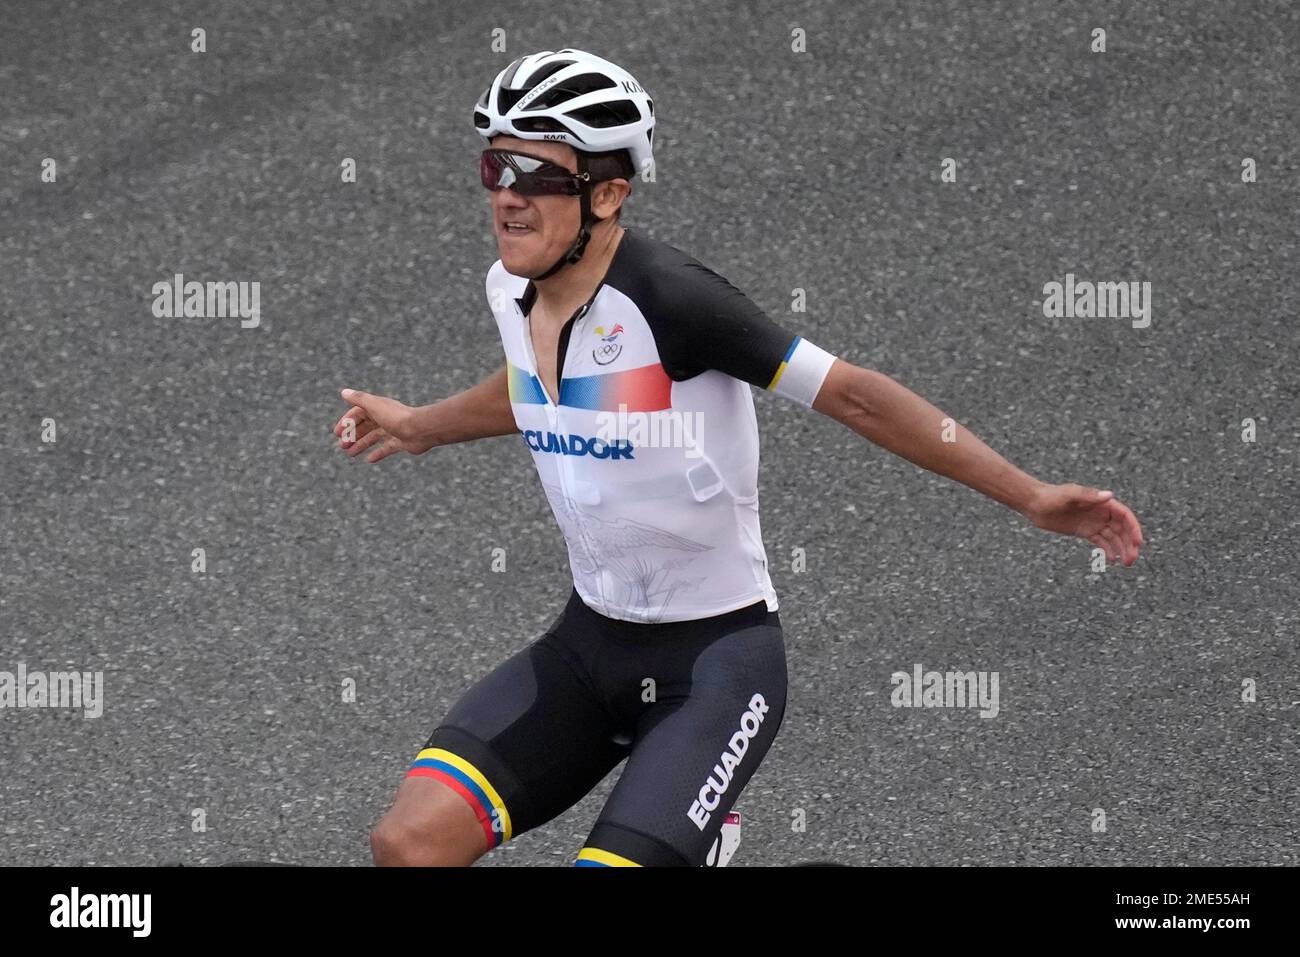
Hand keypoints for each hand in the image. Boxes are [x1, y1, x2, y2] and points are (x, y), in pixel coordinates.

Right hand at [333, 389, 433, 461]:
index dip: (347, 422)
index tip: (337, 433)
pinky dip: (378, 453)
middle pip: (365, 427)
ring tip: (350, 454)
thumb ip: (359, 399)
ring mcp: (393, 430)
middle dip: (352, 435)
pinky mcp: (401, 442)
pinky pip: (387, 448)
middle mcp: (385, 418)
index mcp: (378, 408)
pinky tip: (369, 459)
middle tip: (341, 446)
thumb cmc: (396, 417)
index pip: (359, 413)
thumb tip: (343, 392)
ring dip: (361, 445)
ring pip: (374, 438)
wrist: (421, 429)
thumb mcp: (374, 406)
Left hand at [1023, 483, 1143, 565]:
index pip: (1124, 515)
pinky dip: (1108, 551)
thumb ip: (1089, 495)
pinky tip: (1112, 560)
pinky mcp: (1085, 531)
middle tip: (1131, 560)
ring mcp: (1093, 522)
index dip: (1133, 528)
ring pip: (1113, 537)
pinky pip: (1101, 542)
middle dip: (1129, 544)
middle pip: (1122, 529)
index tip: (1137, 542)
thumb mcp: (1070, 495)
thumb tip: (1109, 495)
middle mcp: (1101, 512)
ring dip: (1122, 549)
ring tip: (1125, 563)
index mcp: (1101, 502)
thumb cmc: (1052, 496)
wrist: (1035, 504)